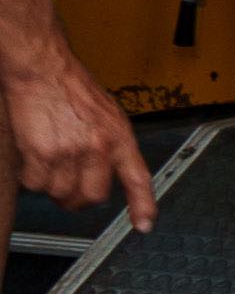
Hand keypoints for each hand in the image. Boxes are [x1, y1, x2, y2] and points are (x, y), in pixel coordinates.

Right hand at [2, 35, 154, 228]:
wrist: (44, 69)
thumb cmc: (73, 88)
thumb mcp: (110, 115)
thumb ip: (113, 144)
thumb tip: (112, 171)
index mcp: (120, 138)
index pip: (138, 178)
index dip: (143, 205)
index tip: (144, 224)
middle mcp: (98, 148)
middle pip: (93, 196)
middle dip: (80, 199)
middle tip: (70, 190)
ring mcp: (70, 152)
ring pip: (61, 193)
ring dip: (53, 187)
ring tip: (49, 166)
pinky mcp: (41, 153)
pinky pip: (36, 184)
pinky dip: (32, 179)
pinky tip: (33, 160)